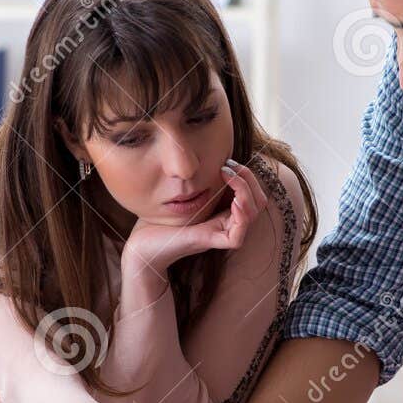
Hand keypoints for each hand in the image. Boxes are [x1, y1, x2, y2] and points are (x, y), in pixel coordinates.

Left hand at [122, 159, 266, 276]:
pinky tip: (233, 201)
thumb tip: (221, 158)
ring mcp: (221, 234)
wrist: (144, 240)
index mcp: (225, 211)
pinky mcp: (213, 243)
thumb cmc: (163, 216)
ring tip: (228, 176)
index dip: (247, 175)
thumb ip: (206, 180)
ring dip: (245, 191)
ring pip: (252, 214)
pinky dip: (242, 216)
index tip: (228, 161)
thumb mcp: (189, 191)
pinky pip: (238, 235)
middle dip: (249, 179)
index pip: (253, 193)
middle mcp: (227, 223)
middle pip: (259, 201)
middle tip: (229, 166)